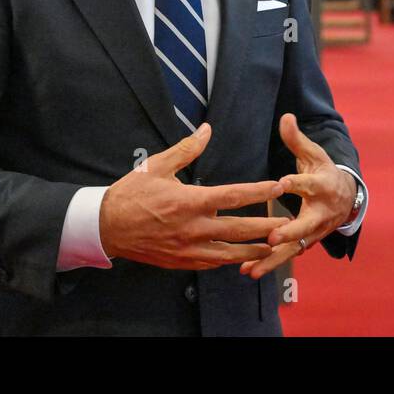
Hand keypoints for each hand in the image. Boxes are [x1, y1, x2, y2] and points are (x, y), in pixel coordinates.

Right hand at [98, 123, 289, 269]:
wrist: (104, 226)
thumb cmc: (131, 193)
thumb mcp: (157, 165)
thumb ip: (186, 149)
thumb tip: (206, 129)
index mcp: (190, 201)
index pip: (234, 196)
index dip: (260, 192)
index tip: (279, 187)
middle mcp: (193, 228)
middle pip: (239, 229)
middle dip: (267, 227)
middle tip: (289, 224)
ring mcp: (187, 248)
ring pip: (229, 253)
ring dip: (254, 249)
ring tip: (274, 246)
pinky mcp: (180, 261)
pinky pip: (210, 263)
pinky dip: (229, 260)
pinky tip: (240, 257)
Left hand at [239, 113, 357, 278]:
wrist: (347, 198)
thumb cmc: (324, 172)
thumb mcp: (314, 154)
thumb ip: (297, 139)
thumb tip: (285, 117)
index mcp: (322, 186)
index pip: (309, 184)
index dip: (297, 183)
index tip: (282, 182)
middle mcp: (320, 212)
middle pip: (306, 225)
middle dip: (289, 232)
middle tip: (272, 238)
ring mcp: (314, 231)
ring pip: (294, 247)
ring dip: (273, 259)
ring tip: (251, 269)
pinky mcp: (306, 243)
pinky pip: (287, 255)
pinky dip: (269, 264)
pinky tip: (248, 271)